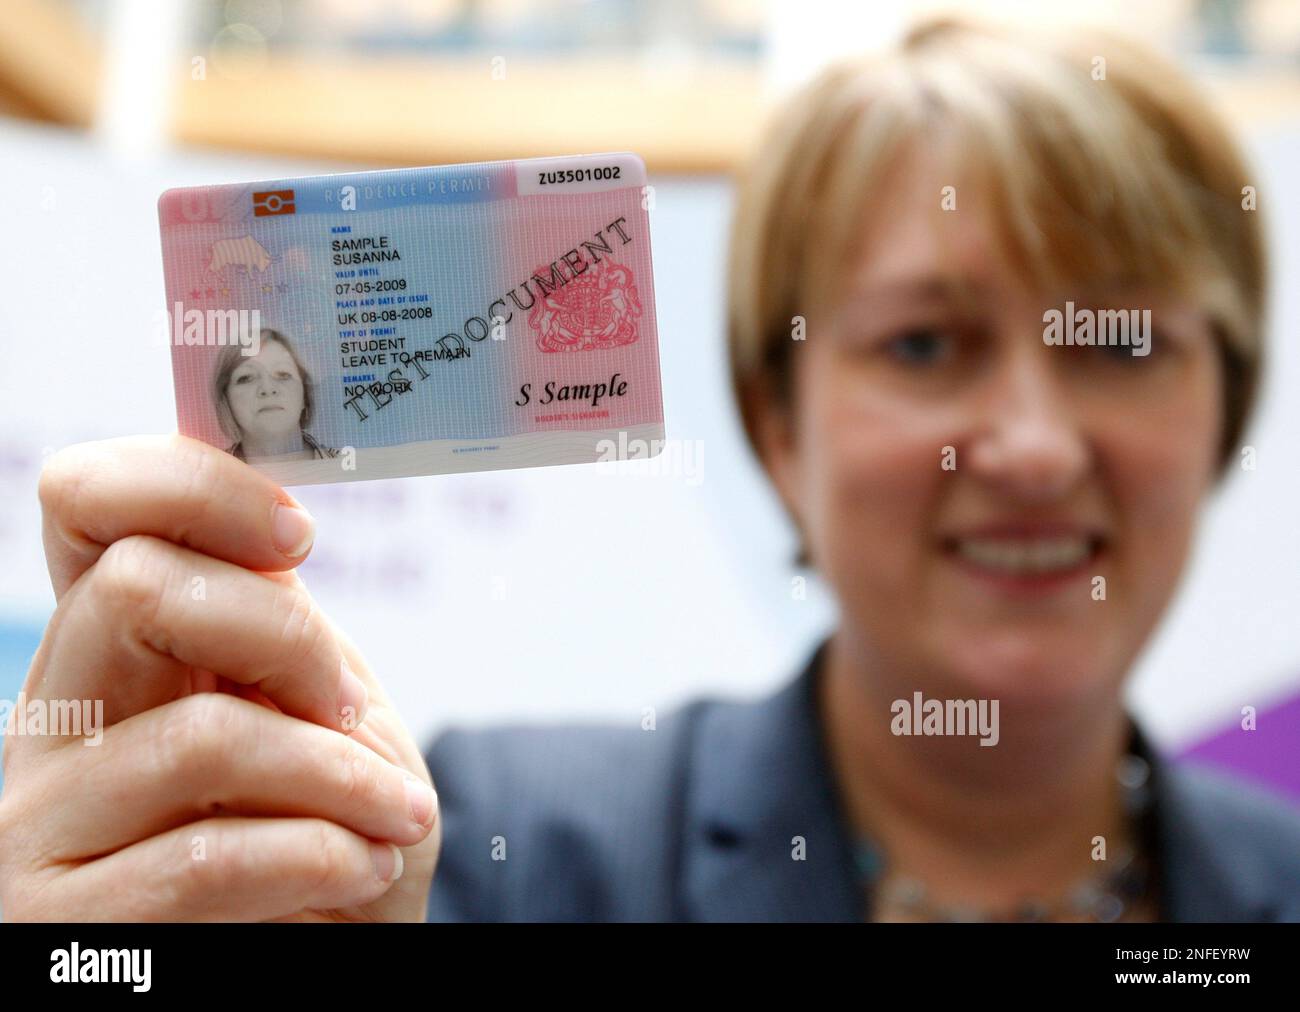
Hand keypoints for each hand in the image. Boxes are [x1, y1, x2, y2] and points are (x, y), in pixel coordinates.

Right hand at [0, 435, 439, 920]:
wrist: (328, 950)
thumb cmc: (330, 829)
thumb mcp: (320, 714)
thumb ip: (282, 633)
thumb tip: (269, 544)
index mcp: (117, 648)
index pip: (86, 505)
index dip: (191, 486)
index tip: (298, 538)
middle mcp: (56, 718)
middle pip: (134, 587)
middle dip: (285, 638)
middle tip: (348, 708)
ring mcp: (42, 822)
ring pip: (201, 737)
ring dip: (339, 777)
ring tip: (398, 815)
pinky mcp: (58, 923)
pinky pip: (209, 859)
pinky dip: (324, 855)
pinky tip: (364, 867)